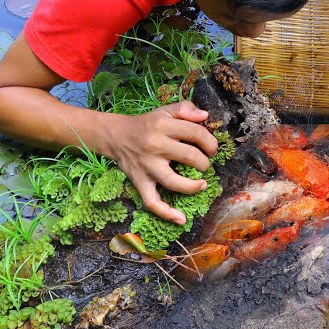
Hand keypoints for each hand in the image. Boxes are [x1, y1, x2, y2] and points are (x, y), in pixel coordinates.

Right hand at [100, 101, 219, 224]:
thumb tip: (205, 116)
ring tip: (202, 184)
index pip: (196, 134)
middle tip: (205, 164)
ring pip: (174, 182)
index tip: (212, 149)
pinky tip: (181, 219)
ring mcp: (147, 166)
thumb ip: (185, 109)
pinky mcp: (140, 182)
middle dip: (204, 162)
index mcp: (163, 126)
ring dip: (193, 186)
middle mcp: (155, 146)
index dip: (210, 142)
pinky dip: (166, 213)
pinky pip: (152, 202)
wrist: (116, 136)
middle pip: (190, 157)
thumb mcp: (165, 111)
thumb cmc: (147, 124)